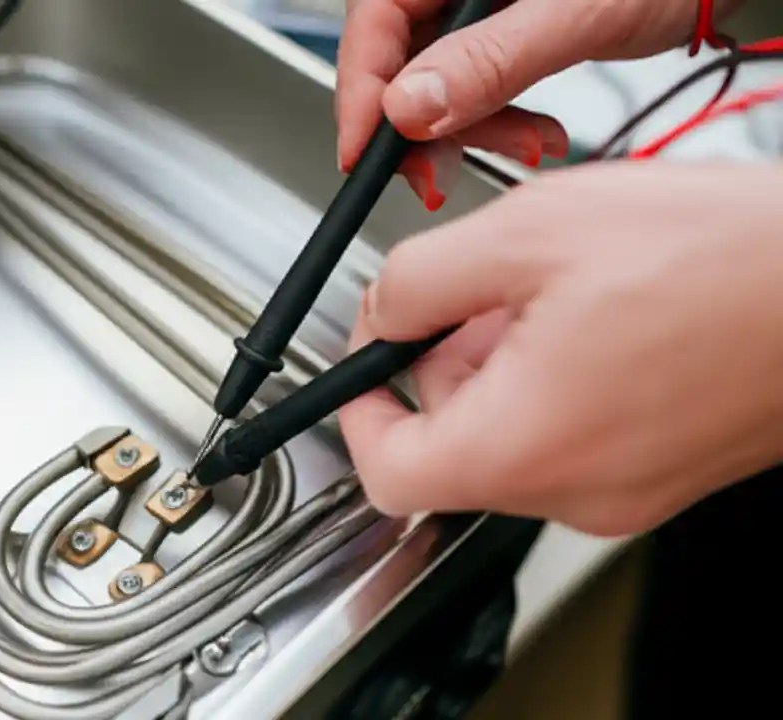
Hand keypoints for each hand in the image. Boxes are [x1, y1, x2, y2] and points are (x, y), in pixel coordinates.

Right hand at [336, 0, 743, 206]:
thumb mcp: (571, 13)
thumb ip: (488, 63)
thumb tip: (410, 109)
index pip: (373, 23)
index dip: (362, 94)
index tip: (363, 153)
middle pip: (398, 61)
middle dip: (426, 127)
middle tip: (443, 175)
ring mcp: (473, 7)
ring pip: (433, 84)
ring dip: (471, 131)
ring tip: (526, 145)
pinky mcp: (498, 34)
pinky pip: (471, 87)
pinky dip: (499, 121)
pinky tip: (534, 133)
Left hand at [338, 162, 782, 536]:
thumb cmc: (721, 259)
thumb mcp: (527, 234)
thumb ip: (420, 280)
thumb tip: (379, 310)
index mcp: (522, 448)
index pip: (385, 474)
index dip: (356, 411)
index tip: (364, 361)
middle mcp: (573, 493)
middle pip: (449, 449)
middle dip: (442, 365)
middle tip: (480, 294)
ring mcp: (624, 492)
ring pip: (511, 438)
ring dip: (504, 365)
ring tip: (557, 292)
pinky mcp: (661, 475)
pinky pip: (571, 436)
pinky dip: (556, 380)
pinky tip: (598, 315)